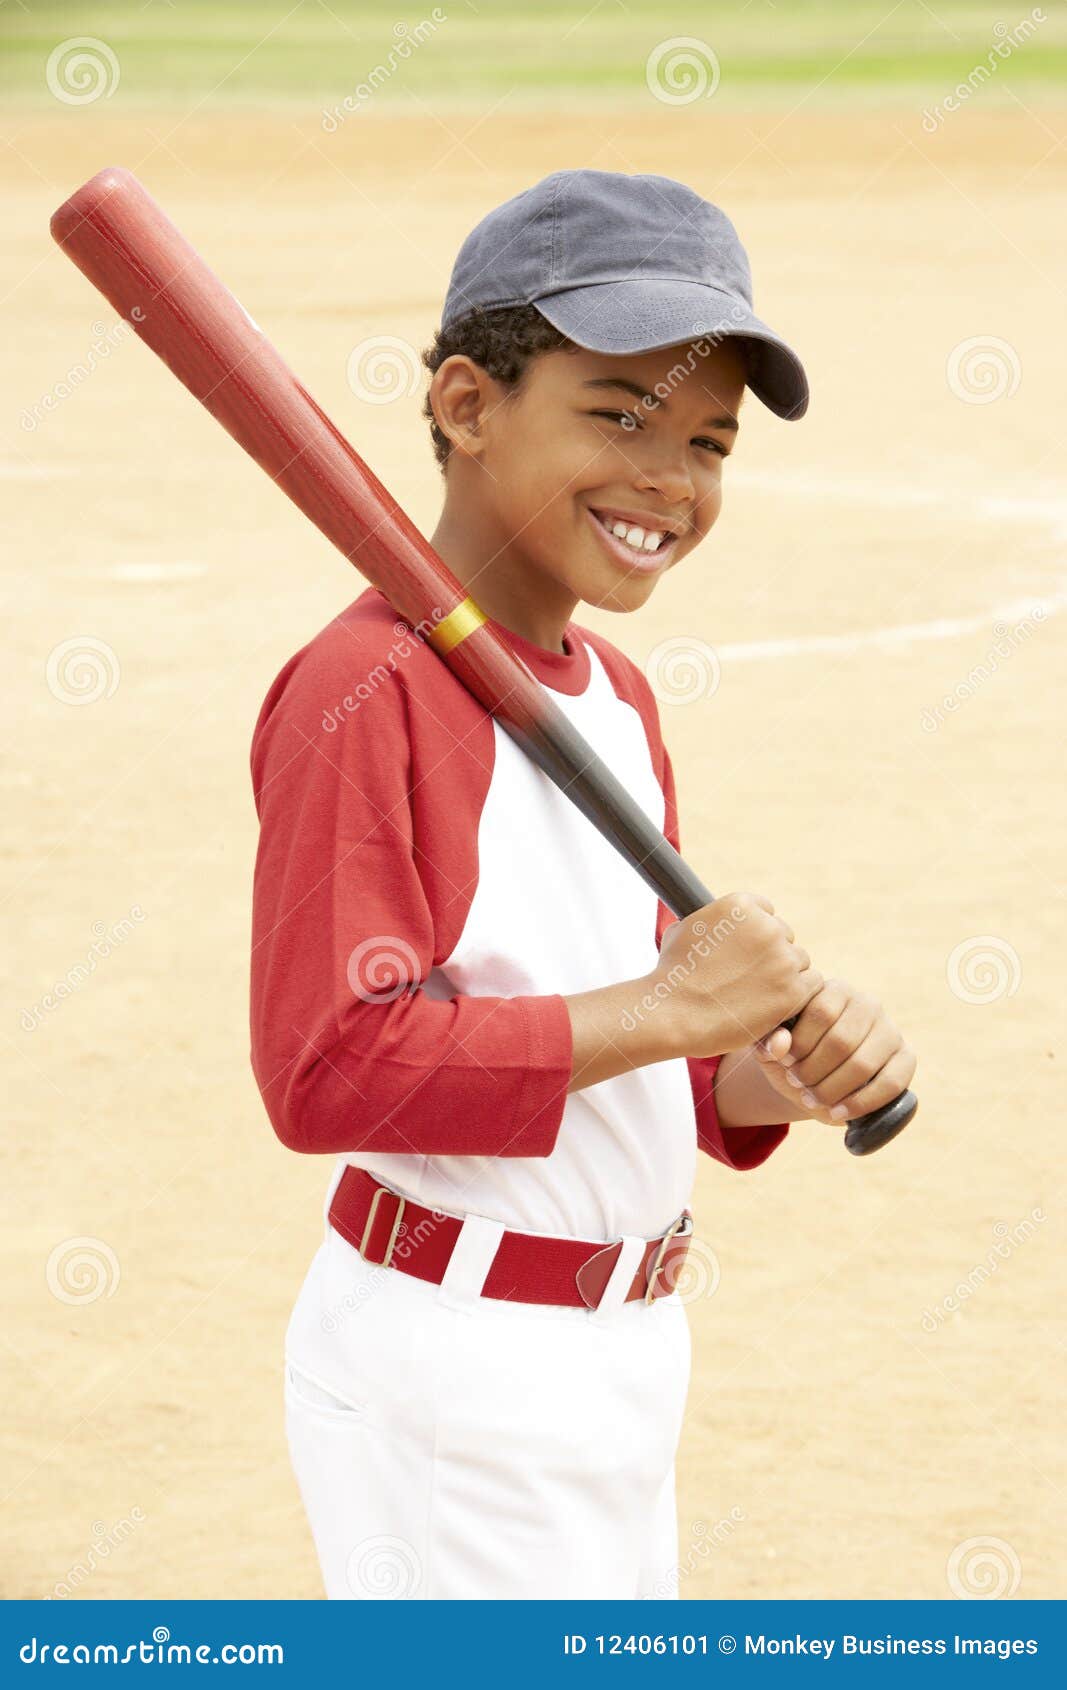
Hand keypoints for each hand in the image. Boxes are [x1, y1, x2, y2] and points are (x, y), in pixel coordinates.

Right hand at [652, 892, 823, 1057]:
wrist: (673, 1012)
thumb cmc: (672, 974)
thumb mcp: (685, 928)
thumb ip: (711, 918)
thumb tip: (715, 917)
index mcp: (742, 905)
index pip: (767, 914)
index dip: (756, 937)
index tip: (744, 955)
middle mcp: (767, 926)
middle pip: (785, 938)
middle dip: (771, 957)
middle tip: (749, 979)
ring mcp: (782, 958)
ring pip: (800, 961)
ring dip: (785, 976)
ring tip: (758, 995)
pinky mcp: (793, 990)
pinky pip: (812, 984)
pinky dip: (797, 996)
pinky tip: (775, 1005)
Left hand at [752, 979, 916, 1125]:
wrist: (818, 1079)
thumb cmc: (793, 1056)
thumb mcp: (773, 1047)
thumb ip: (768, 1041)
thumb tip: (779, 1044)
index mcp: (835, 990)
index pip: (821, 1012)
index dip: (801, 1043)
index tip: (785, 1062)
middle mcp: (867, 1004)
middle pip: (841, 1041)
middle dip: (814, 1070)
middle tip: (797, 1084)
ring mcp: (890, 1030)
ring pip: (863, 1064)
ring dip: (833, 1089)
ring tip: (811, 1099)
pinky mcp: (906, 1058)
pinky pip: (890, 1083)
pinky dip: (860, 1103)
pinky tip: (837, 1112)